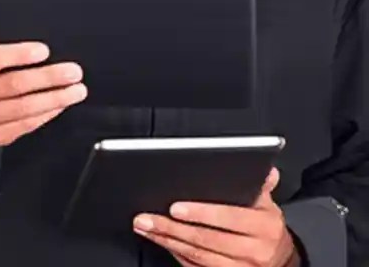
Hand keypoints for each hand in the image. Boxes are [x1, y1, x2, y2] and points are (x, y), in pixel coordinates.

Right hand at [0, 40, 86, 147]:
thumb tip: (36, 48)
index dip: (19, 55)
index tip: (45, 51)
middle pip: (12, 85)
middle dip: (47, 78)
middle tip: (73, 72)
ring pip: (23, 108)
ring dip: (54, 98)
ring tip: (77, 90)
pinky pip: (25, 125)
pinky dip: (47, 114)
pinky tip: (61, 104)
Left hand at [134, 168, 297, 266]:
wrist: (280, 259)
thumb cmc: (265, 227)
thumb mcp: (266, 204)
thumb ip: (259, 186)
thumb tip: (266, 170)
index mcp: (265, 226)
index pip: (229, 217)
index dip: (200, 213)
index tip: (175, 208)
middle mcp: (256, 250)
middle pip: (208, 239)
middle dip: (172, 228)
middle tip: (146, 218)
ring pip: (199, 256)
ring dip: (168, 241)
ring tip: (147, 228)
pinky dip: (177, 254)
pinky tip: (162, 242)